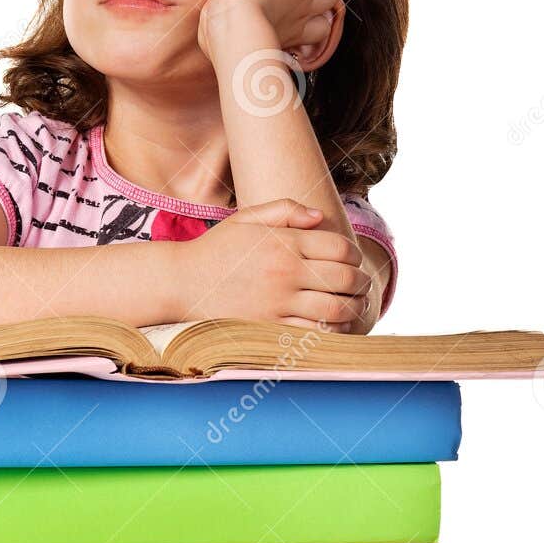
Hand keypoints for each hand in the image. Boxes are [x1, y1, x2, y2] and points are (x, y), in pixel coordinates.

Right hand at [171, 197, 371, 325]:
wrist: (181, 282)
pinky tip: (332, 325)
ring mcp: (277, 302)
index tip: (353, 261)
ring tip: (353, 306)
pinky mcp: (268, 327)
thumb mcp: (247, 218)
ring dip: (353, 308)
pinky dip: (331, 330)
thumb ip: (285, 209)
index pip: (340, 248)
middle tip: (362, 285)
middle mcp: (284, 272)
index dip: (354, 255)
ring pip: (335, 309)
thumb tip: (319, 218)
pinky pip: (313, 332)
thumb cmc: (216, 249)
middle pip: (344, 279)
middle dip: (361, 282)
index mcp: (284, 243)